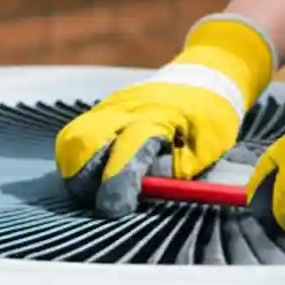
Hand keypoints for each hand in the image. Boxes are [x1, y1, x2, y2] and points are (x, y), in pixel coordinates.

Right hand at [55, 14, 275, 217]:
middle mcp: (124, 109)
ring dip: (75, 171)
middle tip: (102, 202)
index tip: (115, 209)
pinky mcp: (102, 109)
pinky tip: (94, 175)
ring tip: (94, 191)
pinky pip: (77, 135)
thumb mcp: (206, 148)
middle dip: (83, 180)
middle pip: (83, 142)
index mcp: (156, 119)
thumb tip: (145, 190)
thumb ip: (175, 171)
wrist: (205, 74)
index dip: (116, 186)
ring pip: (72, 139)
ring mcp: (109, 106)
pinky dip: (79, 160)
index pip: (124, 153)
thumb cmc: (211, 117)